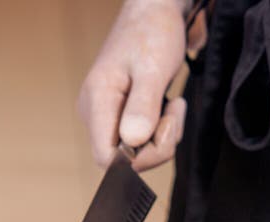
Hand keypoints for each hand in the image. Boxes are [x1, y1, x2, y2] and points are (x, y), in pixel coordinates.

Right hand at [78, 0, 187, 170]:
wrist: (154, 14)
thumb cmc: (152, 34)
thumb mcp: (153, 69)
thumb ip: (143, 106)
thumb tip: (133, 142)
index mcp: (96, 102)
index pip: (106, 158)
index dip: (138, 159)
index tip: (163, 131)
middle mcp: (95, 113)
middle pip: (125, 159)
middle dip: (158, 144)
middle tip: (173, 112)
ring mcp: (106, 116)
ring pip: (137, 151)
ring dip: (163, 135)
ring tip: (171, 103)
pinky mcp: (120, 116)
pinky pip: (142, 140)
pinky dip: (161, 129)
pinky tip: (166, 105)